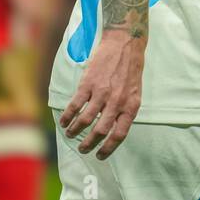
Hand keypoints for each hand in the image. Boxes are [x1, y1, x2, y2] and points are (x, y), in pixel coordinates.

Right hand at [58, 28, 145, 159]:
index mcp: (131, 106)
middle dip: (89, 144)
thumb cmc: (130, 70)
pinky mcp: (88, 83)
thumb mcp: (135, 93)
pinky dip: (67, 116)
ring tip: (70, 134)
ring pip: (85, 120)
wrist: (124, 44)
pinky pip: (75, 105)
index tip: (100, 156)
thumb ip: (125, 111)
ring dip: (75, 131)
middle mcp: (117, 102)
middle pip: (101, 131)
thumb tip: (114, 131)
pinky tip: (64, 121)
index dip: (108, 148)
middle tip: (83, 149)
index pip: (119, 134)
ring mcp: (102, 93)